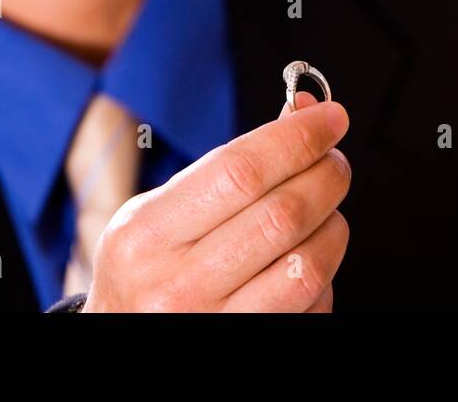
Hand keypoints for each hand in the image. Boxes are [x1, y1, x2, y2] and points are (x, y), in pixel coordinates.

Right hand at [82, 92, 350, 311]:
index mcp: (147, 235)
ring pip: (308, 263)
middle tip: (334, 161)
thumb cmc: (148, 266)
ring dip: (333, 225)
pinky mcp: (251, 346)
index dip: (297, 137)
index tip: (330, 118)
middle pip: (283, 214)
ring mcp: (214, 325)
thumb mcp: (162, 209)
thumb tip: (304, 112)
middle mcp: (177, 286)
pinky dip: (324, 272)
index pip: (240, 171)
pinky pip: (313, 304)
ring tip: (323, 211)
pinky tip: (303, 257)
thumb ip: (231, 163)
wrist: (123, 332)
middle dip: (326, 175)